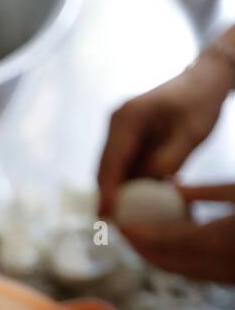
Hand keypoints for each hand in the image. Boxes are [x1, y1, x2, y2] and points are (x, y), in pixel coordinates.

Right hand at [97, 56, 230, 215]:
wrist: (204, 82)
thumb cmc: (200, 104)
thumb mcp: (190, 135)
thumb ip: (165, 162)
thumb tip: (143, 190)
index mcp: (127, 118)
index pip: (111, 163)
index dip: (107, 193)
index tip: (108, 218)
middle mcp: (116, 123)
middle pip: (105, 169)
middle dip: (108, 197)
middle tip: (115, 227)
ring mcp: (119, 130)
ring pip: (112, 170)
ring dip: (120, 192)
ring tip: (131, 217)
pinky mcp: (126, 138)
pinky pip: (123, 166)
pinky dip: (130, 183)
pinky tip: (145, 198)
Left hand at [117, 182, 234, 281]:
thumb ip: (205, 193)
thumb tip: (173, 188)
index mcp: (214, 239)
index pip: (164, 241)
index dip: (137, 234)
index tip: (118, 222)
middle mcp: (214, 264)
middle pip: (163, 261)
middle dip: (139, 247)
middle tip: (123, 229)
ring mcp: (221, 276)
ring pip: (176, 269)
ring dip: (155, 254)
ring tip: (140, 235)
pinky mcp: (227, 279)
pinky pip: (192, 271)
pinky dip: (175, 257)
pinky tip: (168, 241)